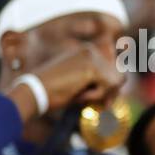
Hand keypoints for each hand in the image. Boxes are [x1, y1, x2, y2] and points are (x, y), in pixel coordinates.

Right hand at [8, 43, 123, 120]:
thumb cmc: (53, 92)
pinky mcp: (91, 66)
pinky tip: (79, 95)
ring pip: (117, 81)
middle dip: (113, 92)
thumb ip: (99, 82)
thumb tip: (122, 83)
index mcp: (86, 52)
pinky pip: (109, 87)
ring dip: (103, 95)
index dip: (113, 86)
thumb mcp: (80, 85)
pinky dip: (97, 96)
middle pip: (120, 75)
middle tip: (103, 105)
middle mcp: (91, 50)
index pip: (115, 68)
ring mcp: (92, 56)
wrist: (33, 92)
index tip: (106, 100)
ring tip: (83, 98)